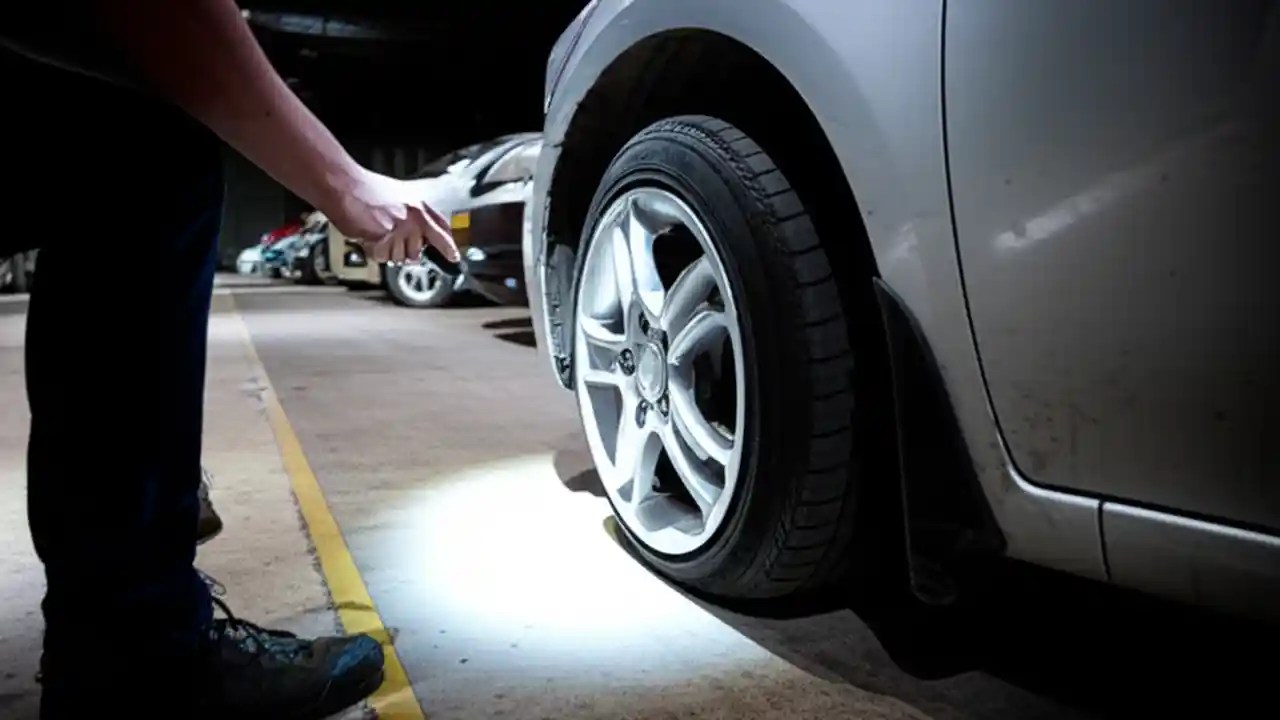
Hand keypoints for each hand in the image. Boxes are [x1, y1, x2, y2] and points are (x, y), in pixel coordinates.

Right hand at [326, 168, 457, 264]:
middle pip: (417, 253)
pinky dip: (372, 250)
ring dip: (386, 250)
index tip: (453, 257)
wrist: (344, 185)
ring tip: (375, 231)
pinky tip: (367, 234)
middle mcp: (414, 217)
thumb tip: (419, 236)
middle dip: (403, 250)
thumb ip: (412, 216)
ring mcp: (400, 228)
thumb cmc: (364, 188)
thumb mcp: (399, 197)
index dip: (448, 247)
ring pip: (398, 258)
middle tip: (388, 235)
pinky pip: (381, 257)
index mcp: (419, 206)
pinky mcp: (385, 237)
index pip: (442, 231)